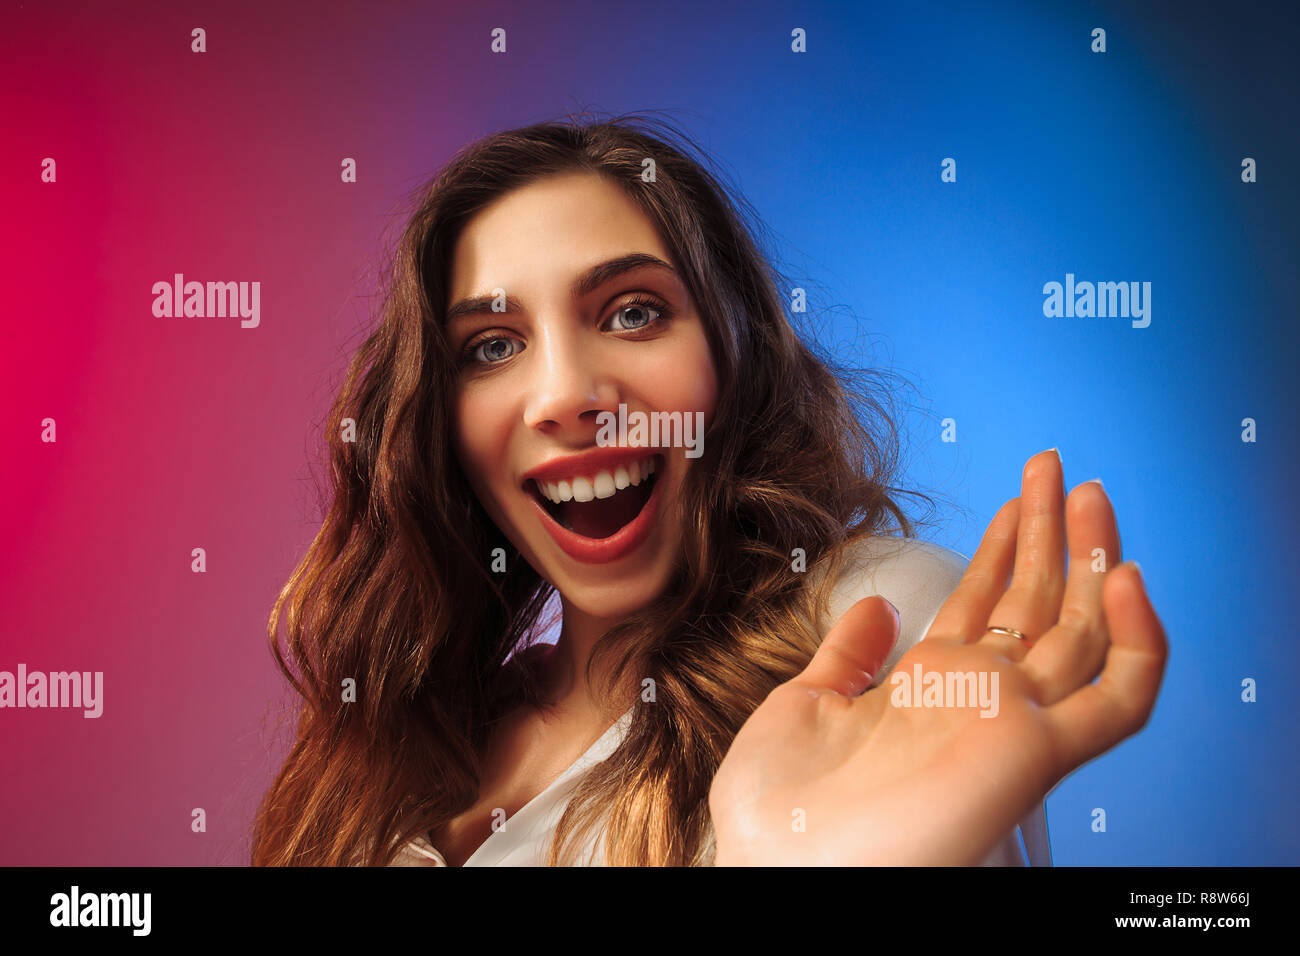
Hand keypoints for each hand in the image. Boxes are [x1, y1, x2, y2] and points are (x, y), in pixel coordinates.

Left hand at [709, 449, 1167, 864]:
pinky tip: (1126, 574)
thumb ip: (850, 654)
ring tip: (1089, 490)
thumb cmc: (780, 806)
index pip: (988, 603)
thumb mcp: (806, 702)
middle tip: (1059, 468)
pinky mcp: (1036, 753)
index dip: (1005, 548)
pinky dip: (1138, 641)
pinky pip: (1120, 700)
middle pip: (1037, 603)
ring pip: (1083, 632)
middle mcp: (978, 699)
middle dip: (1051, 532)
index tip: (1017, 498)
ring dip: (1094, 558)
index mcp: (927, 686)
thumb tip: (877, 605)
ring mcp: (1012, 723)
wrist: (777, 867)